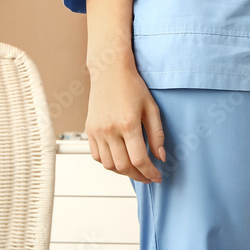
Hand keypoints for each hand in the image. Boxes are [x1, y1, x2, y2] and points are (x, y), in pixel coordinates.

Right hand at [85, 60, 165, 183]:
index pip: (139, 160)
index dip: (150, 172)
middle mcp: (109, 131)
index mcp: (128, 124)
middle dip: (138, 176)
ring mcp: (97, 132)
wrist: (109, 72)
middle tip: (149, 177)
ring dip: (123, 172)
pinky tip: (120, 160)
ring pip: (109, 165)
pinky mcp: (89, 131)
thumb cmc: (133, 87)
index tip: (157, 177)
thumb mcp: (152, 108)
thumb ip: (157, 135)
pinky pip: (97, 156)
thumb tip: (160, 157)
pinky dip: (109, 163)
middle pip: (123, 166)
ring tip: (136, 170)